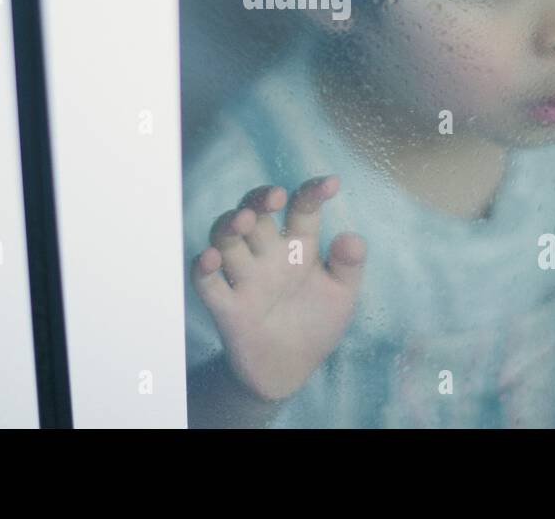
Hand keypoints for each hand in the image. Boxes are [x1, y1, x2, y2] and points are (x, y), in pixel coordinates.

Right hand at [191, 175, 365, 401]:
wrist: (290, 370)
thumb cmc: (316, 324)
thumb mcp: (342, 295)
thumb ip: (348, 266)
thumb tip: (351, 238)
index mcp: (298, 246)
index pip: (302, 209)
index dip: (313, 192)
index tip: (332, 184)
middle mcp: (268, 255)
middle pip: (255, 214)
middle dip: (259, 200)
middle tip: (275, 195)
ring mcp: (245, 278)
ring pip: (226, 239)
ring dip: (230, 225)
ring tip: (244, 220)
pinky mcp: (226, 306)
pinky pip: (206, 282)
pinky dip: (203, 268)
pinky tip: (211, 258)